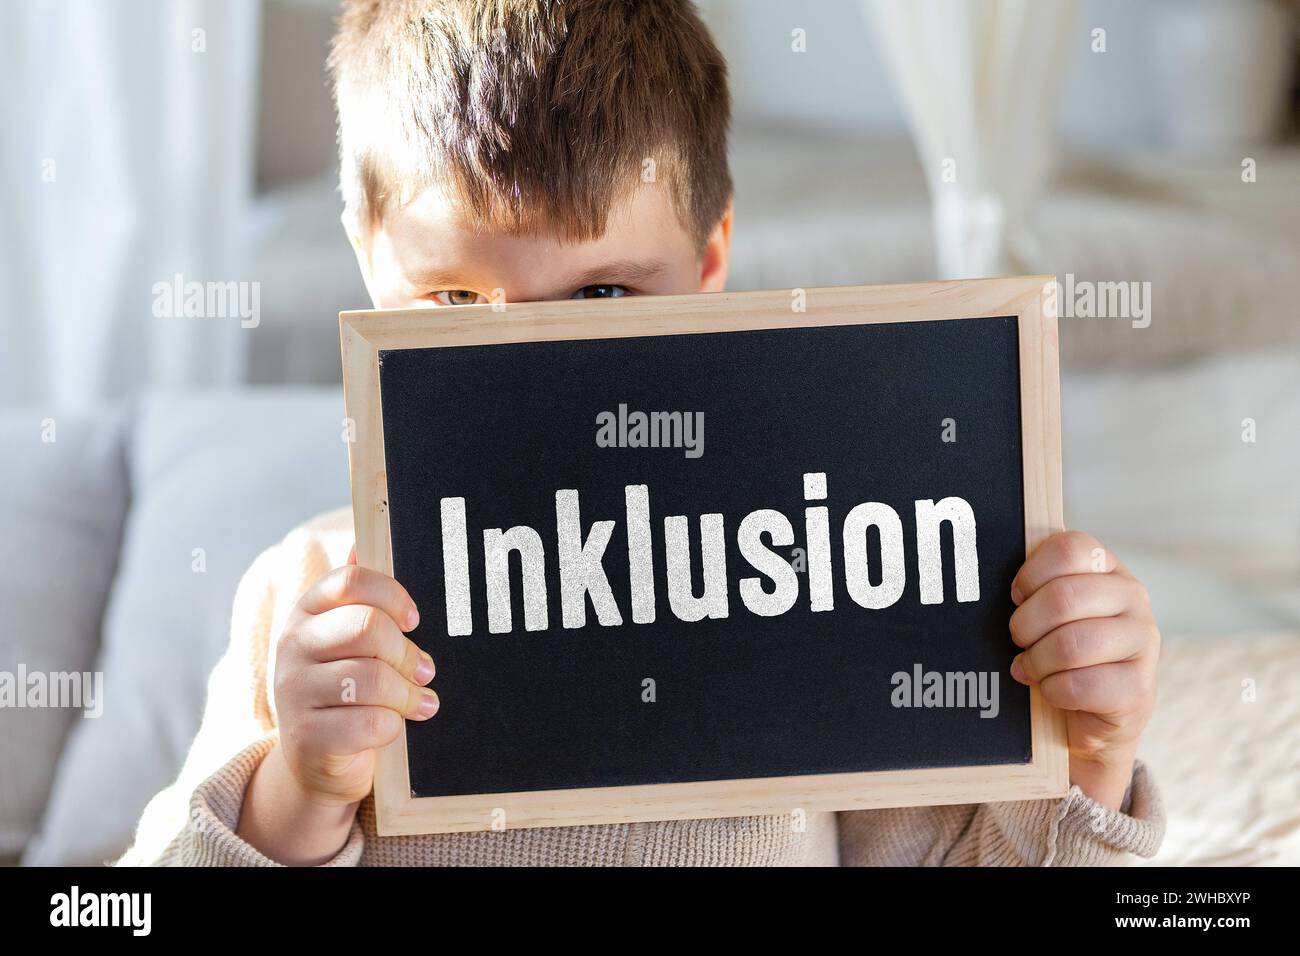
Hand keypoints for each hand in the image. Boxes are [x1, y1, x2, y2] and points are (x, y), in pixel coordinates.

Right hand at [238, 549, 435, 863]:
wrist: (317, 761)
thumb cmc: (348, 690)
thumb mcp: (349, 642)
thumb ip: (361, 598)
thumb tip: (364, 540)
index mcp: (307, 612)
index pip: (351, 581)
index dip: (393, 596)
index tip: (415, 619)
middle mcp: (293, 646)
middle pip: (367, 627)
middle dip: (408, 652)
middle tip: (425, 670)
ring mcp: (295, 693)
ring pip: (372, 678)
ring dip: (407, 694)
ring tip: (419, 701)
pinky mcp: (307, 738)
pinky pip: (369, 723)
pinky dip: (393, 726)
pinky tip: (397, 727)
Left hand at [1008, 531, 1159, 809]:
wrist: (1093, 715)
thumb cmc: (1061, 653)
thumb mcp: (1049, 612)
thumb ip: (1034, 587)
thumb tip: (986, 579)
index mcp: (1107, 568)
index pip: (1070, 548)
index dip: (1031, 575)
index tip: (1016, 598)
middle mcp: (1133, 597)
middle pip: (1064, 597)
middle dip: (1026, 625)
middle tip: (1019, 640)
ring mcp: (1142, 641)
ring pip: (1071, 644)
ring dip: (1038, 661)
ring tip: (1032, 668)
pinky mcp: (1139, 686)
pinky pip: (1080, 685)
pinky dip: (1053, 692)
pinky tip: (1053, 691)